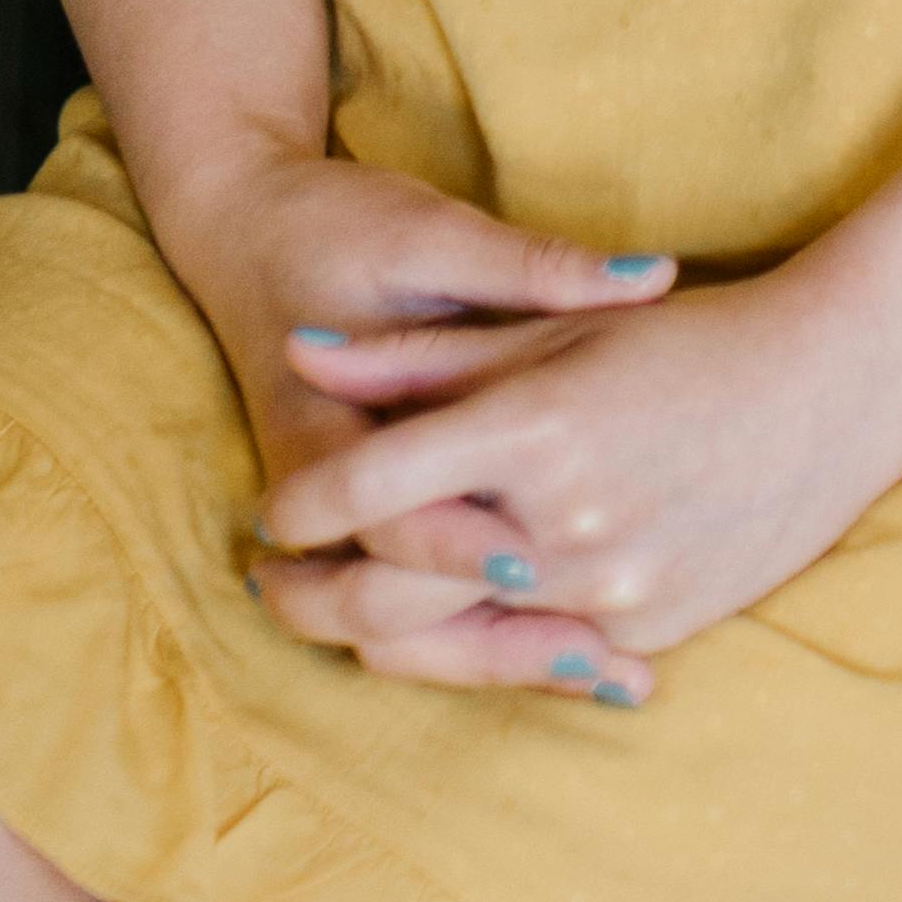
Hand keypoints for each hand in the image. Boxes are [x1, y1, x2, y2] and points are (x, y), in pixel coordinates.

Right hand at [168, 142, 678, 703]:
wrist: (246, 240)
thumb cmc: (341, 229)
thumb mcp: (429, 236)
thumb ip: (528, 268)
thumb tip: (655, 278)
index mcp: (322, 425)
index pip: (387, 517)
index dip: (457, 545)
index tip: (537, 558)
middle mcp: (323, 492)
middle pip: (393, 608)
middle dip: (494, 639)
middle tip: (601, 654)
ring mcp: (342, 523)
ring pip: (409, 631)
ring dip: (504, 655)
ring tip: (619, 672)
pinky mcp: (367, 530)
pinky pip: (420, 609)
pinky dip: (494, 634)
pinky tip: (595, 651)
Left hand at [248, 243, 901, 677]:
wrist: (837, 381)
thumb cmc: (689, 334)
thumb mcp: (551, 330)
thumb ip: (421, 354)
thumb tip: (301, 347)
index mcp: (532, 427)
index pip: (365, 490)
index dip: (300, 507)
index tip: (271, 515)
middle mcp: (564, 522)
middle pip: (386, 594)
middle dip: (310, 593)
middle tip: (272, 581)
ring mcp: (610, 588)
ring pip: (449, 641)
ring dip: (379, 626)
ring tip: (341, 603)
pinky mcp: (650, 630)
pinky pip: (532, 655)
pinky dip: (477, 640)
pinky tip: (448, 619)